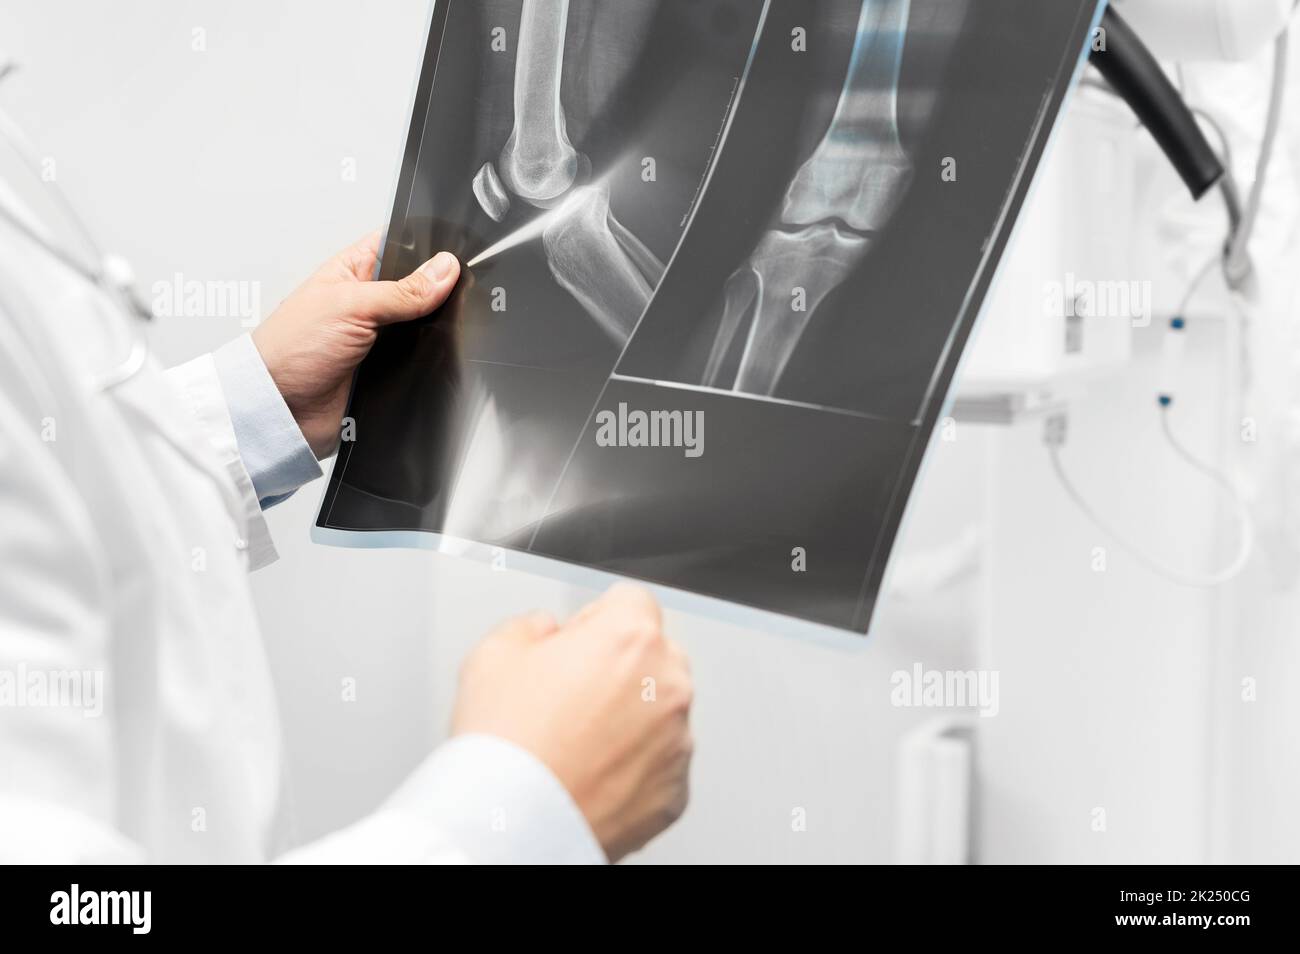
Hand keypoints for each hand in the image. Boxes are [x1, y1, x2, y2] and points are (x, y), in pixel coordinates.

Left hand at [252, 233, 460, 457]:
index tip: (455, 251)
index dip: (426, 246)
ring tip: (442, 327)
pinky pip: (421, 360)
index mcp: (353, 272)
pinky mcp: (387, 370)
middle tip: (455, 292)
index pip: (398, 244)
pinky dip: (431, 360)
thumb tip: (445, 269)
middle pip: (418, 287)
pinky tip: (435, 357)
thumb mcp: (352, 305)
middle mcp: (367, 303)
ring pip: (423, 325)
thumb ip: (403, 290)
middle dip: (437, 291)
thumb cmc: (291, 349)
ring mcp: (379, 337)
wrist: (281, 408)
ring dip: (433, 329)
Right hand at [452, 584, 693, 861]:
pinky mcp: (675, 791)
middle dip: (618, 669)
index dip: (594, 620)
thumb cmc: (505, 743)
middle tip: (569, 698)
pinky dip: (633, 767)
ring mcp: (677, 742)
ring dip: (628, 719)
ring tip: (574, 744)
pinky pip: (659, 764)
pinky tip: (589, 774)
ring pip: (658, 713)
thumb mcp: (493, 653)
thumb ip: (531, 625)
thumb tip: (545, 631)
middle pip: (652, 656)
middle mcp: (668, 684)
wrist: (511, 824)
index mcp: (630, 638)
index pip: (630, 602)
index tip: (574, 644)